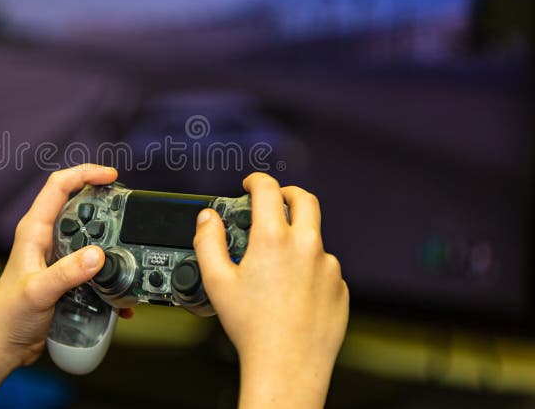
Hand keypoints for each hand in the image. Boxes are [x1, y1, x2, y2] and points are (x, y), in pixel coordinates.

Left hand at [0, 164, 131, 408]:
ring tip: (128, 245)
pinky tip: (119, 290)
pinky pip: (92, 264)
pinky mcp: (66, 275)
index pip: (58, 186)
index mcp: (33, 231)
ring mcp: (57, 256)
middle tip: (126, 208)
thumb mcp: (38, 292)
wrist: (3, 346)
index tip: (111, 176)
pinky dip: (108, 272)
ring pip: (88, 234)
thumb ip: (67, 273)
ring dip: (109, 239)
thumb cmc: (7, 316)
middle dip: (104, 202)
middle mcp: (46, 238)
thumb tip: (97, 255)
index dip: (85, 174)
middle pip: (78, 205)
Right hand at [193, 173, 347, 408]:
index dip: (257, 180)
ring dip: (298, 239)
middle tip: (276, 201)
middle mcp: (307, 246)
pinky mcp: (341, 288)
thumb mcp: (216, 282)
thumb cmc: (252, 328)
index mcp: (274, 239)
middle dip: (288, 193)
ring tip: (277, 267)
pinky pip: (325, 269)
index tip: (251, 185)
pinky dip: (310, 270)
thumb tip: (208, 219)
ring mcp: (328, 267)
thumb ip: (208, 242)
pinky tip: (293, 293)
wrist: (288, 366)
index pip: (269, 189)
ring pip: (315, 238)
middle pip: (305, 199)